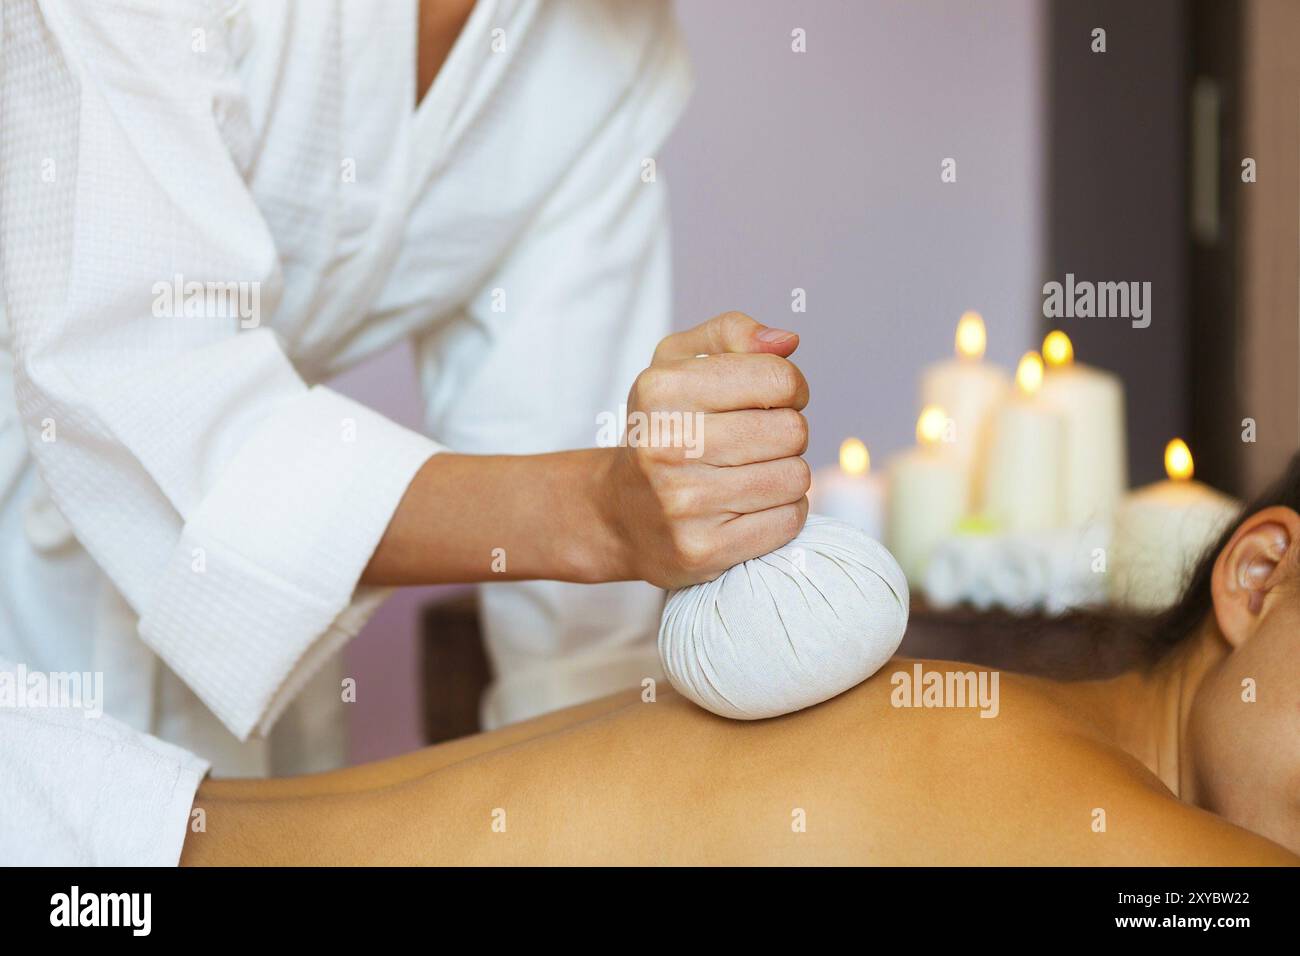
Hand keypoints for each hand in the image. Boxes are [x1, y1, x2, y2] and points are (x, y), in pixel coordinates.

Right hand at [600, 311, 810, 588]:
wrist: (619, 514)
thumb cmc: (663, 429)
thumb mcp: (678, 365)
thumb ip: (732, 334)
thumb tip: (787, 342)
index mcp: (662, 391)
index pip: (777, 378)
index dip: (790, 387)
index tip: (772, 400)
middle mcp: (668, 446)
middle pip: (792, 430)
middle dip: (787, 433)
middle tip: (757, 442)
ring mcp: (684, 503)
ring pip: (795, 478)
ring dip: (786, 474)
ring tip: (751, 474)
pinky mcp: (703, 549)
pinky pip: (787, 522)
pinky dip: (783, 513)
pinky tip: (750, 506)